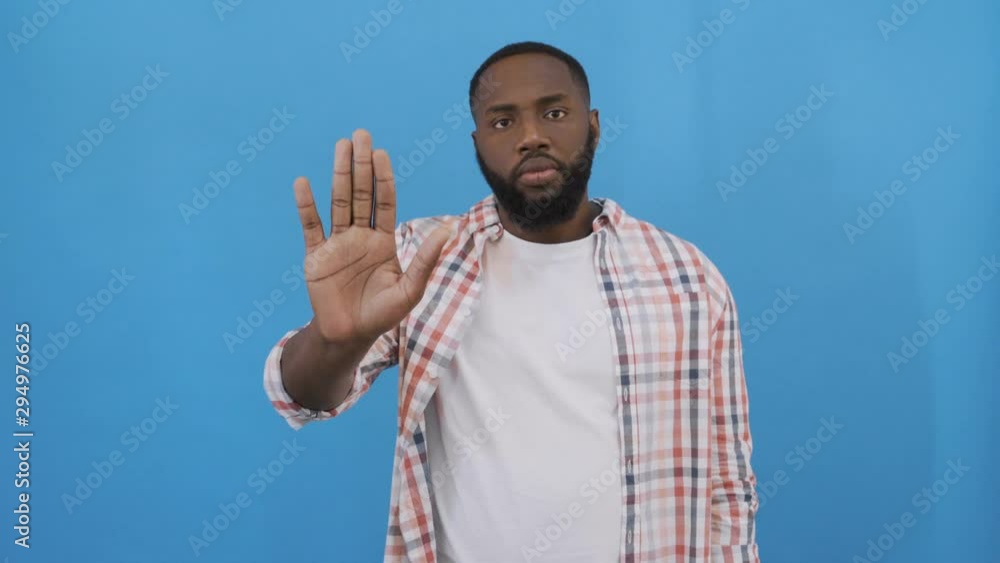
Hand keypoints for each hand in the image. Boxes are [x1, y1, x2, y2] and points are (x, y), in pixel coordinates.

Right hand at [292, 129, 451, 343]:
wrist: (349, 336)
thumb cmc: (382, 314)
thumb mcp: (410, 289)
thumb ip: (426, 259)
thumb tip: (450, 229)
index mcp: (383, 240)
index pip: (384, 202)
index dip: (383, 177)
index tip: (381, 153)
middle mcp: (360, 236)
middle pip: (361, 193)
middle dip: (361, 165)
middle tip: (360, 135)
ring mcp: (337, 243)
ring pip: (338, 202)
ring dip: (338, 174)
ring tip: (340, 147)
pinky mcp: (316, 256)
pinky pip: (311, 226)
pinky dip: (306, 206)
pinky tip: (303, 183)